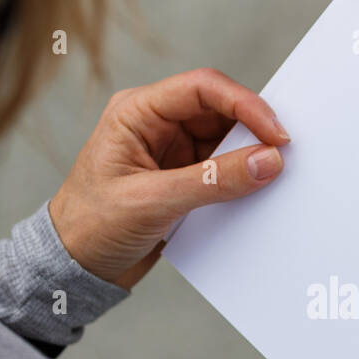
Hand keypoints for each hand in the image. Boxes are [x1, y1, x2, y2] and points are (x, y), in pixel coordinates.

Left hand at [49, 68, 289, 288]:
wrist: (74, 270)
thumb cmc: (91, 227)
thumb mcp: (152, 202)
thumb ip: (212, 181)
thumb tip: (267, 162)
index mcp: (137, 112)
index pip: (202, 88)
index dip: (245, 104)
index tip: (276, 133)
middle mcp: (156, 125)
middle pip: (220, 111)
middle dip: (254, 130)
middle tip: (285, 154)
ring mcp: (172, 153)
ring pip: (226, 141)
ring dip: (249, 157)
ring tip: (274, 177)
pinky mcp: (183, 180)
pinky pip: (223, 170)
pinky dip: (242, 179)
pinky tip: (256, 193)